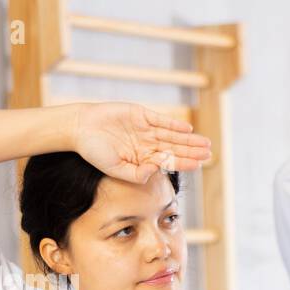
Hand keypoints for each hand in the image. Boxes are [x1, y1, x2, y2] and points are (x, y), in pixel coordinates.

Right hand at [71, 103, 211, 183]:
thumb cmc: (95, 152)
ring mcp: (144, 129)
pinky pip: (160, 120)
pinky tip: (187, 129)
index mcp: (143, 159)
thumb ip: (136, 173)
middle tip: (210, 154)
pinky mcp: (139, 114)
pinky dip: (173, 124)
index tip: (200, 165)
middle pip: (175, 148)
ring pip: (171, 135)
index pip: (169, 162)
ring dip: (189, 139)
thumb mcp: (116, 168)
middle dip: (192, 151)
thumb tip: (156, 170)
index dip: (184, 163)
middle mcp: (147, 144)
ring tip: (205, 143)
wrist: (79, 129)